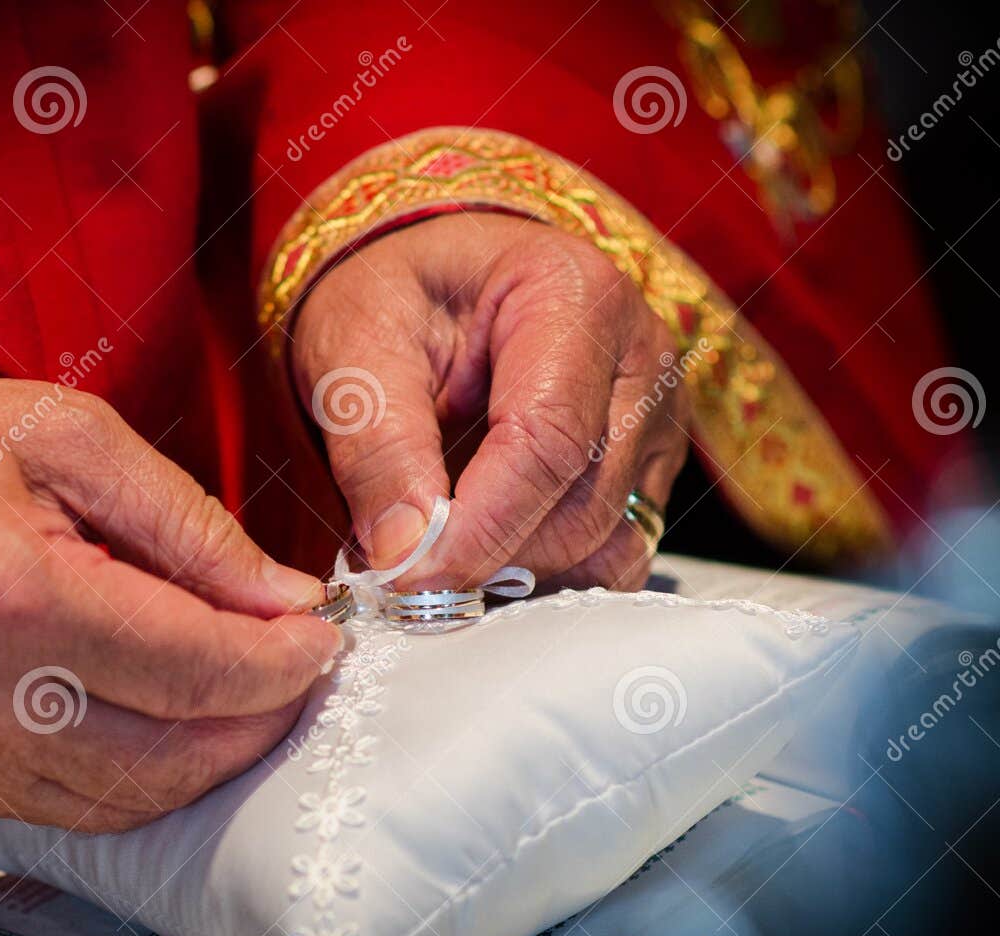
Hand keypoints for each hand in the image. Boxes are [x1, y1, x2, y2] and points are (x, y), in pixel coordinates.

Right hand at [0, 369, 339, 831]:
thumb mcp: (59, 433)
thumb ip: (184, 522)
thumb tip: (281, 598)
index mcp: (15, 600)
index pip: (199, 670)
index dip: (285, 664)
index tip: (324, 637)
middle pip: (176, 757)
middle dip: (260, 721)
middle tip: (297, 670)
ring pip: (129, 802)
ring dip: (207, 759)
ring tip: (241, 697)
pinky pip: (67, 809)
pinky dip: (137, 778)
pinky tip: (160, 725)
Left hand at [292, 211, 690, 590]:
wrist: (424, 284)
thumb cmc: (392, 295)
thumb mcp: (356, 345)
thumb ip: (378, 447)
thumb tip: (404, 555)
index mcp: (576, 296)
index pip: (549, 443)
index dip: (481, 527)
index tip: (411, 576)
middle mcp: (639, 358)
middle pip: (584, 506)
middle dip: (488, 557)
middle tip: (401, 570)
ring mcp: (654, 419)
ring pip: (605, 547)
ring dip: (513, 574)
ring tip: (433, 550)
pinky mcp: (645, 471)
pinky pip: (610, 557)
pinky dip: (540, 576)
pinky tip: (476, 552)